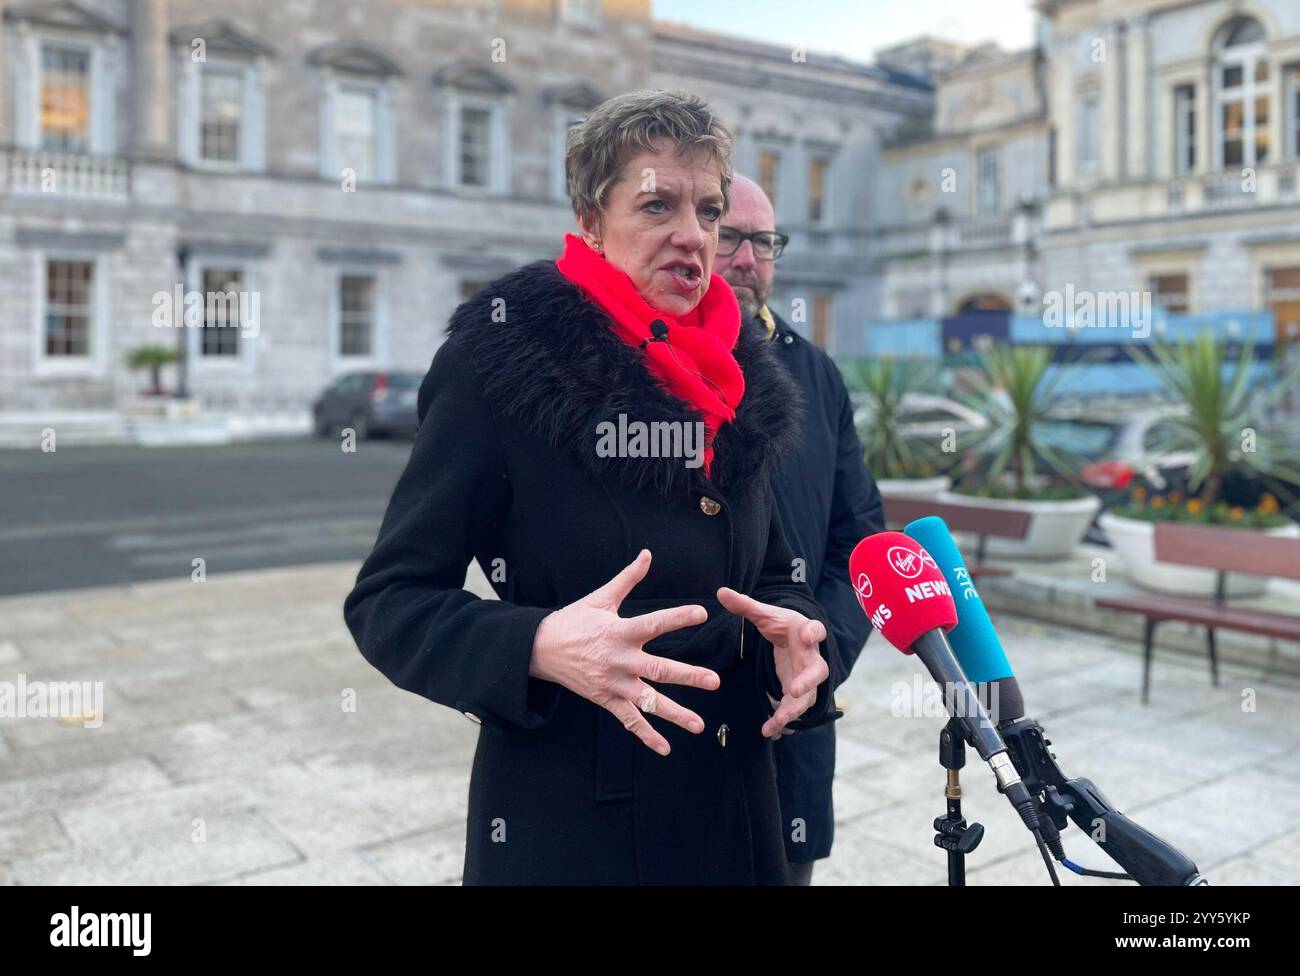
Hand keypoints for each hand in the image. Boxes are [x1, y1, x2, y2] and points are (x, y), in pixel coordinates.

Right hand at [529, 550, 720, 755]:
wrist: (539, 650)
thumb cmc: (573, 621)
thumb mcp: (600, 599)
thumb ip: (628, 579)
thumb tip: (647, 554)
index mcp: (619, 632)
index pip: (654, 623)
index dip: (678, 617)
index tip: (702, 613)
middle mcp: (619, 660)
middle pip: (659, 669)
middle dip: (688, 676)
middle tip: (714, 681)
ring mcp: (613, 684)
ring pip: (648, 702)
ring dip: (675, 714)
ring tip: (699, 725)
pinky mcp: (606, 700)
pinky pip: (629, 722)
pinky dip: (647, 736)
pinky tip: (666, 748)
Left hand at [716, 587, 828, 738]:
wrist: (797, 638)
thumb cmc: (783, 625)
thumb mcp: (766, 614)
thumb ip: (745, 605)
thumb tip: (721, 591)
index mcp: (804, 631)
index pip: (815, 630)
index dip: (814, 633)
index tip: (810, 635)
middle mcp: (811, 656)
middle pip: (818, 671)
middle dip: (809, 681)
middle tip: (796, 690)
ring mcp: (807, 677)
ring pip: (807, 697)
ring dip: (794, 710)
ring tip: (777, 722)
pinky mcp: (799, 692)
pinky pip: (795, 708)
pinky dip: (784, 720)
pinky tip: (769, 730)